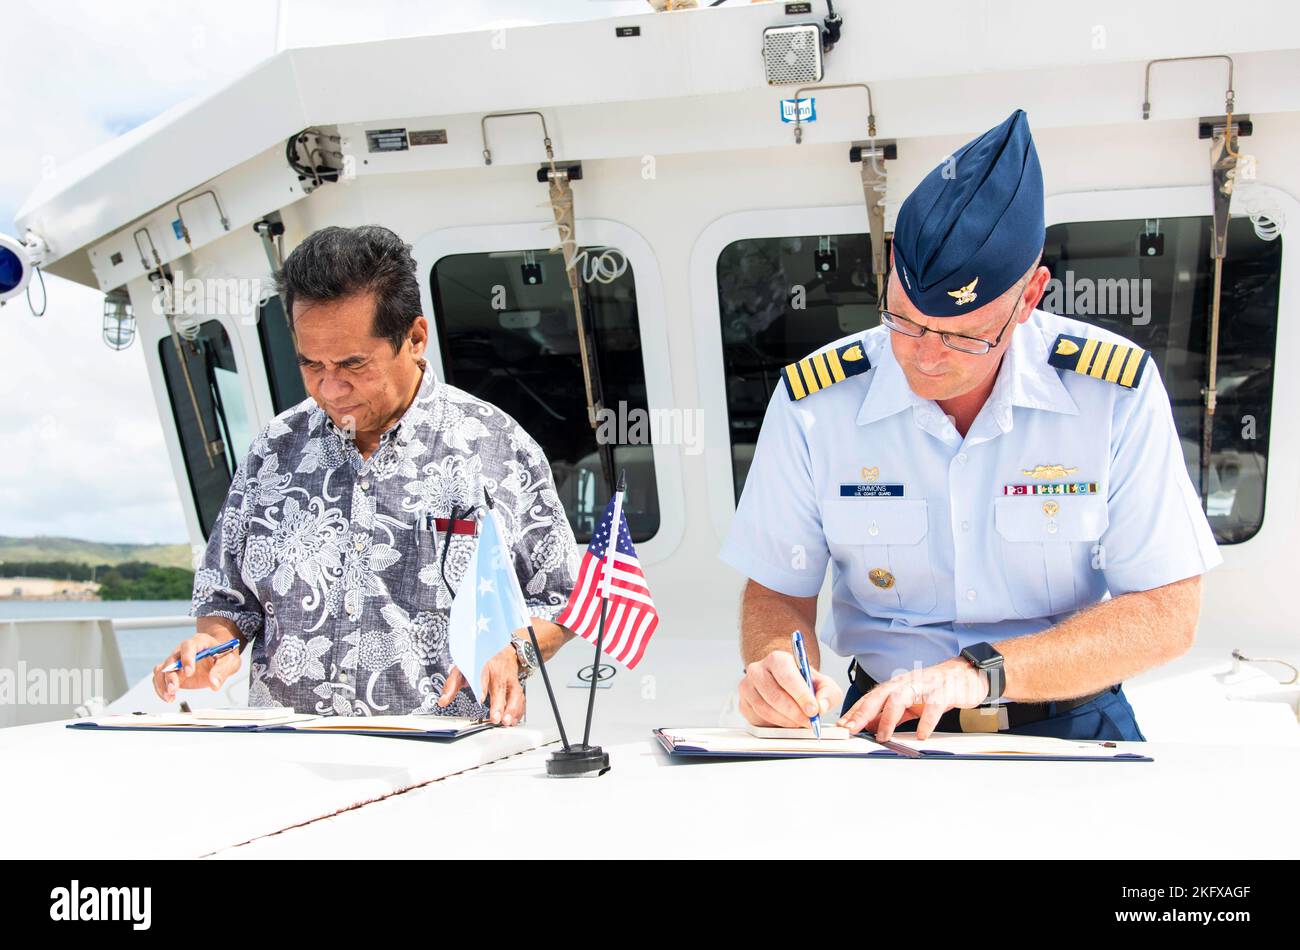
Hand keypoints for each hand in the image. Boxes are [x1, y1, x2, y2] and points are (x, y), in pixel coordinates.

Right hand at [153, 632, 242, 701]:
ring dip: (162, 684)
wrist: (220, 656)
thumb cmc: (224, 655)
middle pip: (171, 660)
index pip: (188, 646)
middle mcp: (183, 650)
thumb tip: (214, 684)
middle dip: (170, 675)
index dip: (186, 659)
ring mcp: (176, 661)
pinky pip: (160, 678)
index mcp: (199, 642)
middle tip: (174, 689)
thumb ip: (222, 670)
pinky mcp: (173, 672)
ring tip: (169, 697)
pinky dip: (161, 688)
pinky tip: (168, 697)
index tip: (189, 673)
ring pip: (161, 669)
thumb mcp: (230, 661)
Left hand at [439, 645, 524, 725]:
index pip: (482, 676)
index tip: (480, 698)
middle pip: (500, 687)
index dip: (482, 688)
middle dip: (499, 704)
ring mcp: (510, 679)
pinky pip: (520, 699)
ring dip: (512, 709)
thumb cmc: (480, 661)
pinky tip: (513, 721)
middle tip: (496, 718)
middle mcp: (499, 673)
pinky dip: (518, 711)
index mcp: (484, 666)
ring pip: (514, 693)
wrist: (500, 649)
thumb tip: (442, 701)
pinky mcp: (517, 686)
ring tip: (507, 722)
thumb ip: (452, 685)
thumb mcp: (462, 668)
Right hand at [738, 651, 842, 727]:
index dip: (801, 695)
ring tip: (799, 722)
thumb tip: (821, 706)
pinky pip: (759, 719)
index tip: (813, 710)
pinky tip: (786, 721)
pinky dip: (775, 724)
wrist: (784, 684)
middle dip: (795, 712)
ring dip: (786, 721)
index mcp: (777, 659)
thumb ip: (828, 693)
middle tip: (809, 721)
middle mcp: (758, 670)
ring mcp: (747, 687)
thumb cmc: (802, 682)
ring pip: (765, 709)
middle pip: (774, 695)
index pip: (787, 676)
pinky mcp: (743, 704)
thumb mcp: (823, 684)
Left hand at [837, 658, 988, 740]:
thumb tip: (871, 726)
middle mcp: (907, 683)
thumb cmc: (936, 687)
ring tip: (883, 736)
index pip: (871, 698)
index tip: (843, 726)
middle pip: (880, 695)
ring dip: (889, 718)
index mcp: (897, 686)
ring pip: (901, 697)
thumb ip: (892, 714)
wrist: (966, 674)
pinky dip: (926, 721)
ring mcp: (924, 686)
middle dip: (863, 712)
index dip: (855, 711)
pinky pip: (932, 706)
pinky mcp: (943, 691)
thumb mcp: (911, 701)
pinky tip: (921, 735)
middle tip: (852, 729)